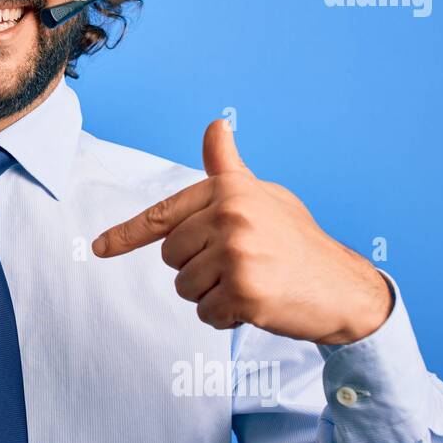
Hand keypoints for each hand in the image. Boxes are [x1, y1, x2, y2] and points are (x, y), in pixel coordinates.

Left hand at [91, 120, 392, 344]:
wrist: (343, 286)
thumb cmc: (296, 239)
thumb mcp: (262, 195)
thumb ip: (227, 170)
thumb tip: (215, 126)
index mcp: (228, 191)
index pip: (163, 215)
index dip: (126, 235)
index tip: (98, 249)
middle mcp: (229, 217)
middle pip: (170, 258)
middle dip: (197, 268)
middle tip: (240, 265)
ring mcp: (237, 255)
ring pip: (185, 288)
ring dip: (211, 295)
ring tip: (251, 282)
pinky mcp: (245, 293)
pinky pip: (206, 313)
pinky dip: (225, 317)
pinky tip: (257, 304)